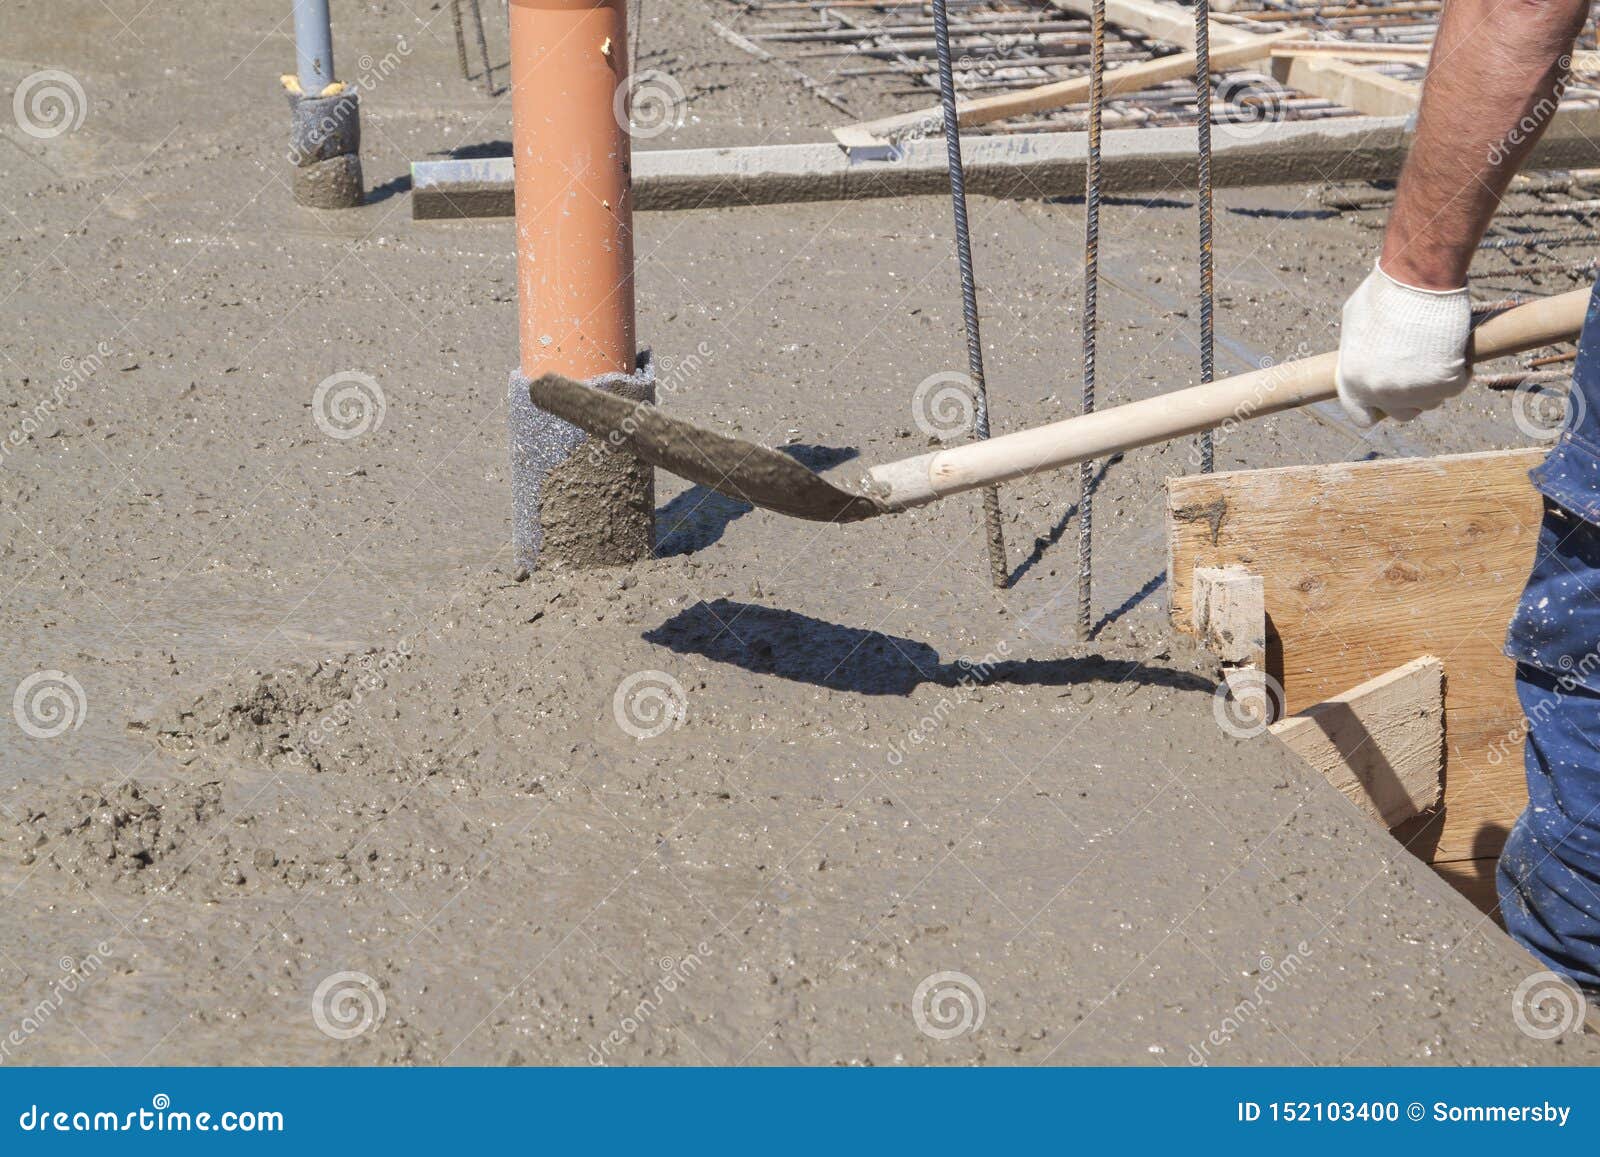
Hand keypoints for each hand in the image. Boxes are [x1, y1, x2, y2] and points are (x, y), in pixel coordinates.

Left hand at [1335, 264, 1471, 427]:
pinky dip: (1461, 372)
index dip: (1377, 407)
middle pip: (1402, 413)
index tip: (1388, 398)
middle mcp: (1380, 393)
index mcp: (1353, 382)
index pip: (1362, 416)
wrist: (1418, 281)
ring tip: (1437, 354)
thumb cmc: (1385, 294)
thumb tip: (1366, 359)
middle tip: (1420, 371)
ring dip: (1436, 384)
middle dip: (1411, 396)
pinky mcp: (1445, 383)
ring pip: (1431, 402)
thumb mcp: (1355, 322)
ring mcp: (1413, 391)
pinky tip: (1456, 350)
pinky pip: (1457, 387)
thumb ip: (1359, 351)